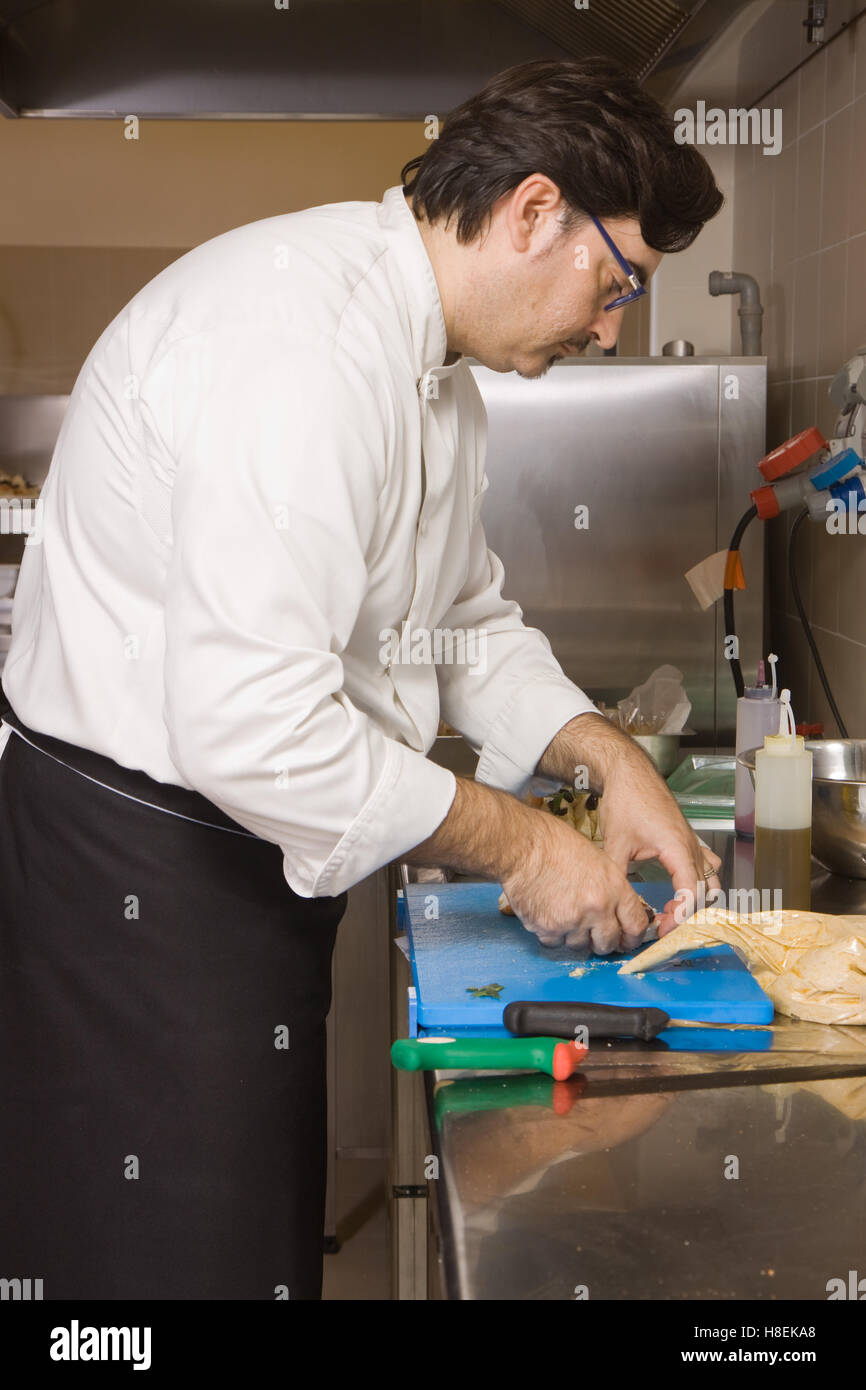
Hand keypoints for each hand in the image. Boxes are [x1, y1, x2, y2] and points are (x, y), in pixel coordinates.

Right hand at [501, 809, 651, 954]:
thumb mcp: (598, 861)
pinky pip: (555, 944)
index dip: (631, 937)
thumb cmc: (556, 845)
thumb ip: (611, 889)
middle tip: (593, 934)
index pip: (635, 925)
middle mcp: (597, 909)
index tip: (626, 941)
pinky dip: (552, 935)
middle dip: (602, 942)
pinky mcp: (547, 928)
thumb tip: (616, 912)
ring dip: (574, 937)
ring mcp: (572, 921)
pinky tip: (548, 915)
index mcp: (614, 888)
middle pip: (608, 944)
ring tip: (564, 915)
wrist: (523, 846)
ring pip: (579, 946)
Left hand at [599, 757, 720, 935]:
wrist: (630, 774)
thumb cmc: (626, 801)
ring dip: (696, 899)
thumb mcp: (616, 842)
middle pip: (703, 891)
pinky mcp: (688, 839)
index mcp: (678, 848)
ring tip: (671, 909)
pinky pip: (706, 865)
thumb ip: (617, 874)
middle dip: (685, 913)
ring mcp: (693, 842)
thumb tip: (615, 900)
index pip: (691, 892)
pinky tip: (680, 889)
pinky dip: (699, 882)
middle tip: (661, 925)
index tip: (662, 928)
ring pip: (710, 879)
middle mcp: (692, 846)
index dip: (680, 916)